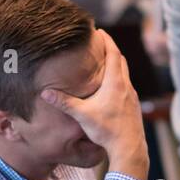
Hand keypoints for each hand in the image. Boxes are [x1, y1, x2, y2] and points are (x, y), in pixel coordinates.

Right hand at [40, 29, 148, 179]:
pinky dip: (120, 79)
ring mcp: (132, 97)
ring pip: (125, 74)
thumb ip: (64, 102)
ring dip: (116, 65)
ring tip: (106, 61)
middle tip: (102, 42)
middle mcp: (126, 87)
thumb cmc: (107, 130)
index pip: (114, 54)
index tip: (100, 32)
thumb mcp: (82, 115)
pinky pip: (127, 86)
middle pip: (121, 61)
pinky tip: (112, 87)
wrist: (129, 148)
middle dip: (111, 50)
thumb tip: (45, 93)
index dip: (107, 41)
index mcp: (115, 83)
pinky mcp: (134, 106)